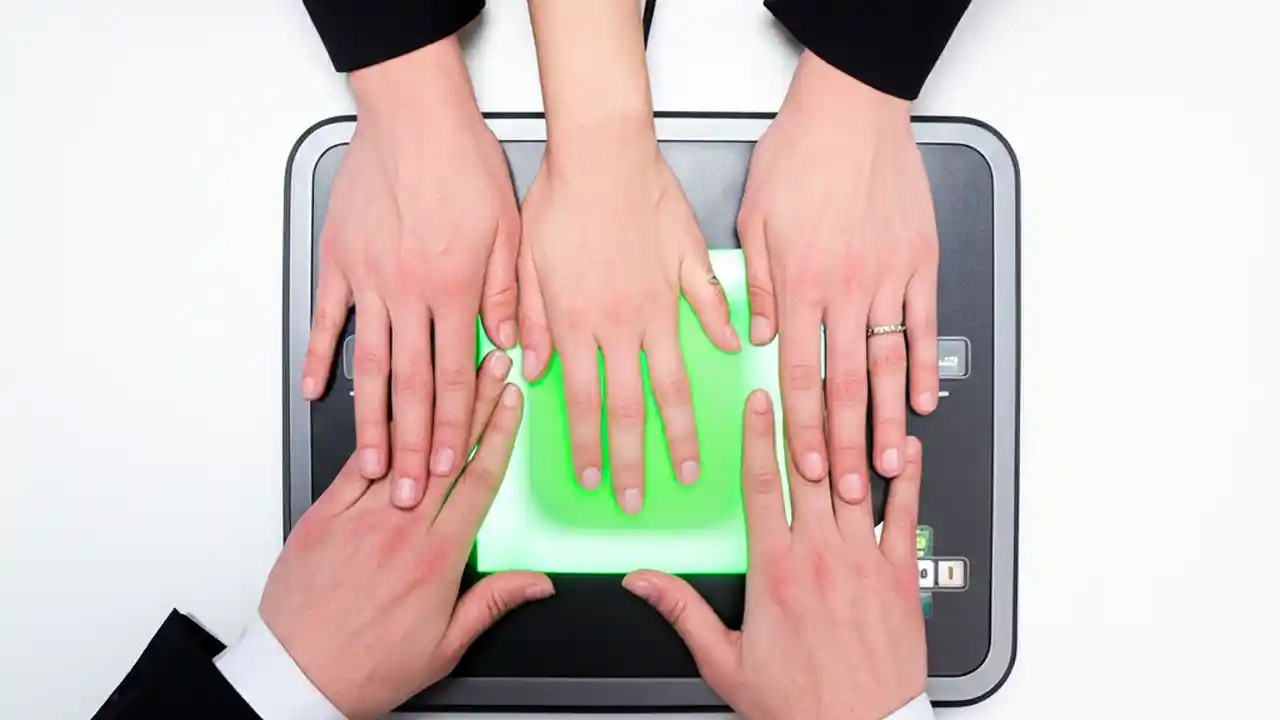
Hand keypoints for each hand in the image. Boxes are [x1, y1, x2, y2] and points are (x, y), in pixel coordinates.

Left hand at [262, 351, 551, 719]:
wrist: (297, 678)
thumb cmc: (367, 668)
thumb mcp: (444, 646)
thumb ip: (493, 603)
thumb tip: (537, 583)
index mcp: (438, 558)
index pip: (479, 480)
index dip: (500, 433)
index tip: (512, 399)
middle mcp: (401, 529)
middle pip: (447, 451)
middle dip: (475, 400)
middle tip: (491, 362)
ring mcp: (359, 518)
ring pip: (403, 450)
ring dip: (430, 407)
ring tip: (447, 371)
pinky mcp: (322, 517)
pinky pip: (355, 466)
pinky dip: (375, 436)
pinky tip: (392, 408)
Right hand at [300, 37, 521, 508]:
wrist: (416, 116)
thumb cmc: (465, 165)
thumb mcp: (510, 229)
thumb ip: (511, 293)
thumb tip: (511, 347)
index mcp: (455, 291)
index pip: (454, 378)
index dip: (452, 430)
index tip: (446, 471)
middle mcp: (410, 294)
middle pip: (411, 386)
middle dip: (412, 446)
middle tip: (407, 493)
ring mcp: (369, 280)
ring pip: (370, 364)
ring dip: (370, 419)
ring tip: (370, 463)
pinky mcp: (340, 260)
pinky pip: (329, 317)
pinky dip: (322, 355)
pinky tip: (318, 389)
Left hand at [518, 128, 740, 513]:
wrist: (599, 150)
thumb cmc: (558, 198)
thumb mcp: (523, 262)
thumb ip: (532, 318)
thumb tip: (537, 368)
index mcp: (577, 322)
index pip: (582, 402)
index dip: (589, 447)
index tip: (597, 481)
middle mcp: (621, 322)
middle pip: (628, 407)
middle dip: (633, 460)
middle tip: (641, 500)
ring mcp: (660, 300)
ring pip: (671, 379)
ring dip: (678, 429)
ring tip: (689, 466)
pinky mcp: (687, 269)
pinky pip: (709, 307)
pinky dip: (722, 331)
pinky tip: (733, 356)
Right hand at [623, 391, 926, 719]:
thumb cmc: (800, 703)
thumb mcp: (724, 662)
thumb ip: (682, 610)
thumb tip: (641, 581)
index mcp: (774, 568)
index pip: (763, 485)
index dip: (760, 436)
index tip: (759, 402)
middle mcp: (819, 554)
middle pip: (808, 470)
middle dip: (804, 417)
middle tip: (805, 375)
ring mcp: (863, 561)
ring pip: (854, 482)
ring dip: (849, 435)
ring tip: (849, 393)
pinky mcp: (900, 576)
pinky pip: (905, 516)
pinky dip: (907, 480)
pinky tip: (905, 449)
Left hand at [738, 50, 939, 501]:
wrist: (851, 110)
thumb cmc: (800, 155)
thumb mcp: (755, 218)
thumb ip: (759, 284)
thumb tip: (757, 335)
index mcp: (801, 283)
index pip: (799, 373)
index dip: (803, 427)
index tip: (808, 466)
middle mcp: (845, 289)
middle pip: (846, 383)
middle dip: (848, 443)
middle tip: (853, 488)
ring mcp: (888, 278)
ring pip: (889, 363)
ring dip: (890, 418)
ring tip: (893, 460)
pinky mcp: (920, 262)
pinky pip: (924, 324)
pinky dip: (927, 365)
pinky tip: (926, 400)